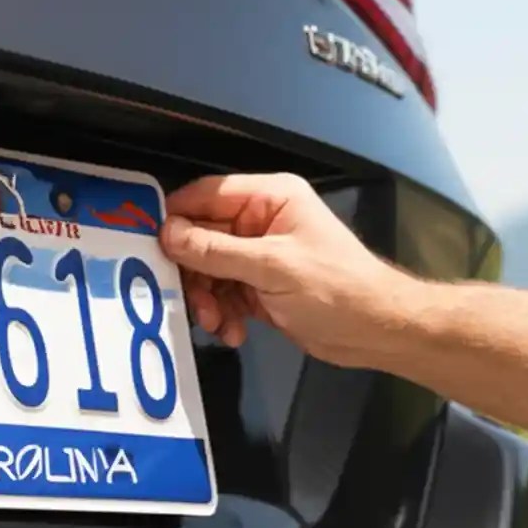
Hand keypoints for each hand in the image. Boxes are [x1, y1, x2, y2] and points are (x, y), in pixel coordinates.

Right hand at [160, 173, 410, 367]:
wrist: (375, 331)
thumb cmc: (335, 289)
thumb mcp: (271, 267)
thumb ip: (216, 251)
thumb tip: (168, 234)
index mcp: (270, 198)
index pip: (207, 195)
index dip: (177, 218)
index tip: (151, 246)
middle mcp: (262, 221)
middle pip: (203, 237)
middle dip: (194, 272)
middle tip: (192, 301)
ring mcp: (260, 255)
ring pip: (210, 270)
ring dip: (208, 299)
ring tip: (217, 323)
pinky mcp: (262, 286)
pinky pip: (226, 294)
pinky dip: (224, 314)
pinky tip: (234, 332)